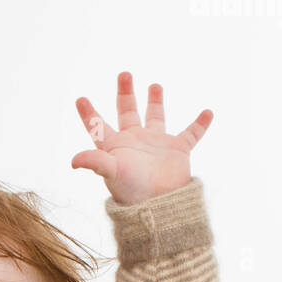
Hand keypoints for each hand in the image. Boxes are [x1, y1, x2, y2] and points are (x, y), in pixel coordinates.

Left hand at [71, 72, 211, 205]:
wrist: (160, 208)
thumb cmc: (132, 192)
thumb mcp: (112, 173)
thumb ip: (95, 161)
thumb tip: (73, 161)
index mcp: (116, 146)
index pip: (99, 126)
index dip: (89, 113)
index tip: (79, 98)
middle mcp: (135, 141)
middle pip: (128, 111)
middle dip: (125, 93)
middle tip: (124, 73)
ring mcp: (157, 144)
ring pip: (156, 117)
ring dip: (155, 101)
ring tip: (155, 85)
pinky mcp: (178, 150)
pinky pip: (192, 133)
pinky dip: (200, 124)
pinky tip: (208, 112)